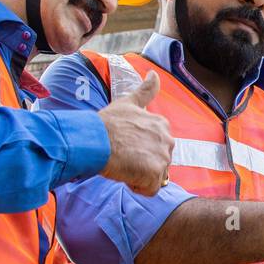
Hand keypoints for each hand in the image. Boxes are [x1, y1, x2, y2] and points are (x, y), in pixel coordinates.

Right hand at [97, 73, 173, 195]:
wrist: (96, 140)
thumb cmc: (107, 123)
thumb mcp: (128, 102)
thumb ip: (145, 90)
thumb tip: (154, 73)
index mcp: (162, 124)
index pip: (157, 146)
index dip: (140, 150)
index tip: (125, 146)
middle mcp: (167, 140)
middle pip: (158, 162)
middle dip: (142, 164)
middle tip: (123, 157)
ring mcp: (163, 157)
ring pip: (155, 177)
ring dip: (139, 176)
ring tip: (123, 165)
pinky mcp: (155, 174)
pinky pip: (150, 189)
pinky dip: (138, 187)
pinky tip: (125, 175)